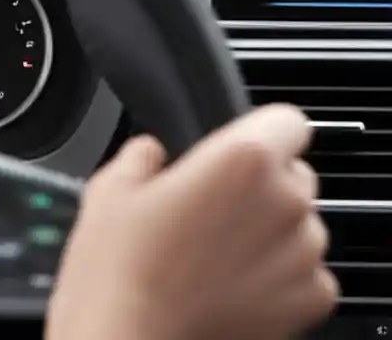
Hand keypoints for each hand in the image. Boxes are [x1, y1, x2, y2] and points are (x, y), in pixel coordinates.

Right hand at [47, 104, 336, 339]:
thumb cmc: (116, 272)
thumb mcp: (108, 190)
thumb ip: (141, 155)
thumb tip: (150, 154)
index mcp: (241, 159)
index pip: (285, 120)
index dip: (255, 134)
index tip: (230, 152)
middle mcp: (284, 201)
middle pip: (292, 173)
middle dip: (258, 186)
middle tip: (206, 212)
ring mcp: (302, 254)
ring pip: (298, 225)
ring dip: (267, 232)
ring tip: (212, 255)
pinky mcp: (309, 299)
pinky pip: (304, 272)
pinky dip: (276, 277)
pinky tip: (229, 285)